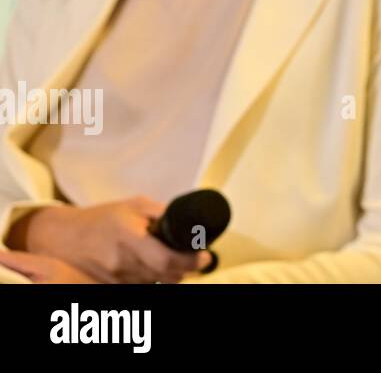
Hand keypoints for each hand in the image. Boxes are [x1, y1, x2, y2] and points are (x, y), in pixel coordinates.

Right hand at [11, 197, 212, 283]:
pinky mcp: (110, 287)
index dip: (191, 261)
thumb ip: (162, 214)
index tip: (205, 257)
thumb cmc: (102, 218)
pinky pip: (141, 287)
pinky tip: (152, 266)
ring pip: (157, 283)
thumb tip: (189, 222)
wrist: (62, 237)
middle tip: (194, 257)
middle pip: (167, 276)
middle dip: (185, 268)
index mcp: (130, 238)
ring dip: (170, 274)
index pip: (168, 260)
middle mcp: (122, 263)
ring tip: (170, 258)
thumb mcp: (135, 205)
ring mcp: (115, 279)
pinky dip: (152, 279)